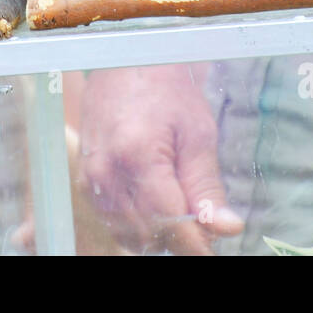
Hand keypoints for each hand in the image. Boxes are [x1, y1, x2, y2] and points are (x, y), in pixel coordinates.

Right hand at [79, 65, 242, 254]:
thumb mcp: (197, 133)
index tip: (215, 249)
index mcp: (138, 156)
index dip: (197, 244)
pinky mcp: (85, 180)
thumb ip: (207, 186)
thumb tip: (226, 229)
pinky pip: (113, 221)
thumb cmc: (165, 90)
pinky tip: (155, 203)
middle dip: (179, 237)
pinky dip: (137, 223)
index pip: (171, 223)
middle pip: (148, 235)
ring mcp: (91, 178)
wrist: (124, 64)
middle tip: (202, 219)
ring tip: (179, 205)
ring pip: (129, 235)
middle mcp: (107, 172)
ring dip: (157, 234)